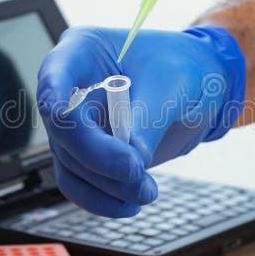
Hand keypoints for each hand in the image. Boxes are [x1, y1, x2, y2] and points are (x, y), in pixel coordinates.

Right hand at [37, 26, 245, 216]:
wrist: (200, 86)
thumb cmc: (183, 66)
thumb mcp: (171, 84)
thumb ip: (147, 120)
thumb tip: (131, 158)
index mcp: (81, 51)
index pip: (54, 83)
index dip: (62, 116)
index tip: (93, 142)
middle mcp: (70, 88)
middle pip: (63, 132)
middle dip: (100, 161)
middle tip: (137, 175)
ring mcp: (76, 123)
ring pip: (71, 164)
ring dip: (107, 187)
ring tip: (146, 191)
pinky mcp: (88, 152)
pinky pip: (80, 183)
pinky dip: (102, 200)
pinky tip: (129, 204)